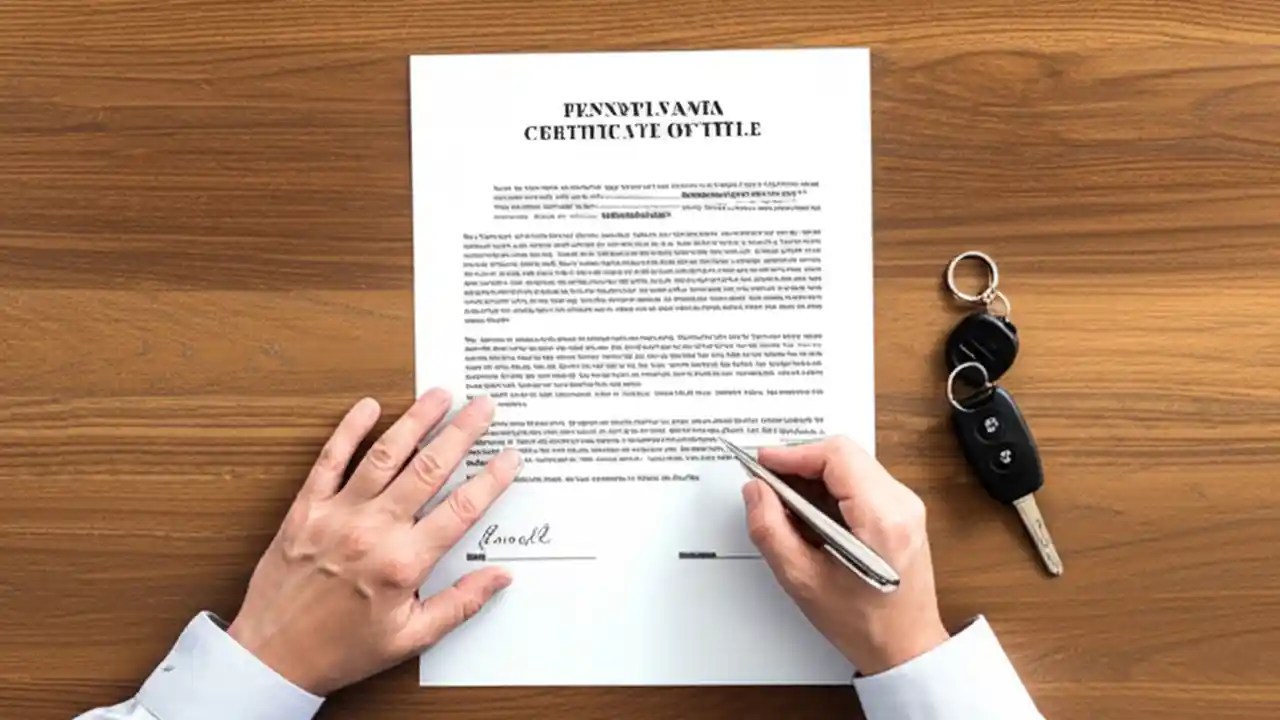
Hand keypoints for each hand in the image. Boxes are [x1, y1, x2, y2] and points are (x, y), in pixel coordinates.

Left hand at [227, 390, 521, 695]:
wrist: (273, 656)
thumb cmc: (341, 649)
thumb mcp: (410, 637)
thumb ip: (460, 604)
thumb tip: (499, 577)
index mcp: (403, 564)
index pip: (461, 509)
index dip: (491, 478)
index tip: (509, 456)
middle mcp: (373, 532)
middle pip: (429, 469)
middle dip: (462, 433)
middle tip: (483, 407)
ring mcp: (338, 515)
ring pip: (385, 455)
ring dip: (416, 420)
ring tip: (438, 396)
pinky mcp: (306, 509)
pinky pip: (330, 460)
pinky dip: (349, 430)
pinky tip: (367, 407)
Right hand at [743, 437, 948, 675]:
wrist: (906, 648)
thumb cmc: (865, 624)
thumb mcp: (803, 580)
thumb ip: (771, 530)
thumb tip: (756, 491)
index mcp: (882, 517)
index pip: (836, 456)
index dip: (793, 453)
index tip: (764, 462)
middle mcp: (902, 504)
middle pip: (844, 455)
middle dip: (801, 462)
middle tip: (769, 482)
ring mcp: (907, 506)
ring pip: (852, 465)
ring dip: (815, 475)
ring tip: (787, 502)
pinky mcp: (903, 512)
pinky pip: (862, 481)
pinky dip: (831, 487)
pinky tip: (812, 512)